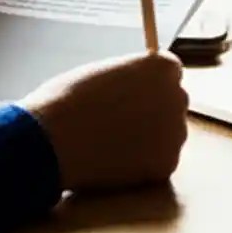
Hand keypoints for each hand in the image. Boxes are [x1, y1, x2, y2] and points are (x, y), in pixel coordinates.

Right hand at [19, 53, 188, 191]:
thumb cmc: (67, 100)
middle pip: (172, 104)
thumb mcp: (105, 72)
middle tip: (121, 123)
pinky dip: (141, 165)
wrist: (52, 140)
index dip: (149, 85)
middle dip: (153, 112)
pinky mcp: (167, 165)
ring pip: (167, 135)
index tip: (133, 95)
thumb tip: (138, 89)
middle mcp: (179, 96)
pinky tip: (114, 161)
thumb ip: (131, 79)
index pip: (169, 73)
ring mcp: (176, 132)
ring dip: (148, 139)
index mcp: (164, 67)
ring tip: (111, 143)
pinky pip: (158, 163)